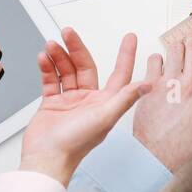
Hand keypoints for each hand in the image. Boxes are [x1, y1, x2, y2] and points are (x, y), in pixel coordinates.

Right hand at [20, 29, 151, 185]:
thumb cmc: (75, 144)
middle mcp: (89, 100)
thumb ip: (124, 99)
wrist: (45, 158)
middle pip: (85, 66)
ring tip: (50, 46)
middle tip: (68, 33)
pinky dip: (47, 68)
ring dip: (58, 57)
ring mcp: (70, 101)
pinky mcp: (52, 103)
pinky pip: (51, 80)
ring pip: (66, 70)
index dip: (126, 55)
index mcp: (105, 103)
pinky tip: (44, 59)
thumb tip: (148, 85)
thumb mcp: (104, 118)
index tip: (130, 38)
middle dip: (76, 48)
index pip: (119, 73)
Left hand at [133, 29, 191, 171]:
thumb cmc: (186, 149)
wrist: (157, 157)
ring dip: (176, 46)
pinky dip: (157, 59)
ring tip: (178, 49)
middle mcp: (188, 84)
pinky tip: (160, 64)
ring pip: (173, 50)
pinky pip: (154, 60)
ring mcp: (167, 84)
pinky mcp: (149, 87)